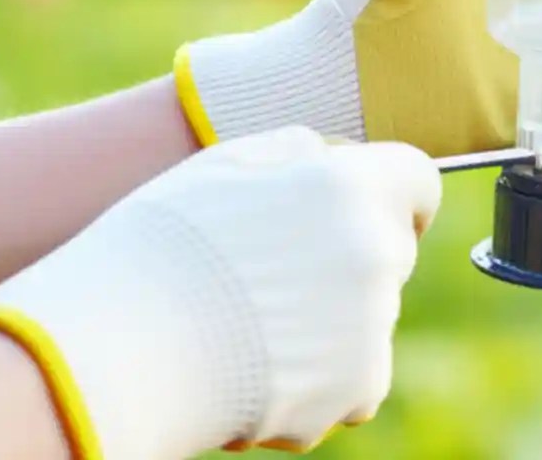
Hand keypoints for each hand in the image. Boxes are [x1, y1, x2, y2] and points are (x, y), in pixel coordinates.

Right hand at [0, 127, 440, 458]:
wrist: (124, 348)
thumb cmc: (163, 247)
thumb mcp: (222, 165)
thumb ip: (295, 153)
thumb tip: (329, 159)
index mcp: (351, 186)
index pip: (417, 181)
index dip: (391, 194)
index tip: (363, 211)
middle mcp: (376, 251)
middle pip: (389, 251)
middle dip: (348, 260)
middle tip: (276, 277)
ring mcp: (373, 325)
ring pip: (368, 319)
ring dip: (329, 323)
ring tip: (247, 326)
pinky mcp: (361, 388)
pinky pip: (356, 379)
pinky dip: (320, 380)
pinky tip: (257, 368)